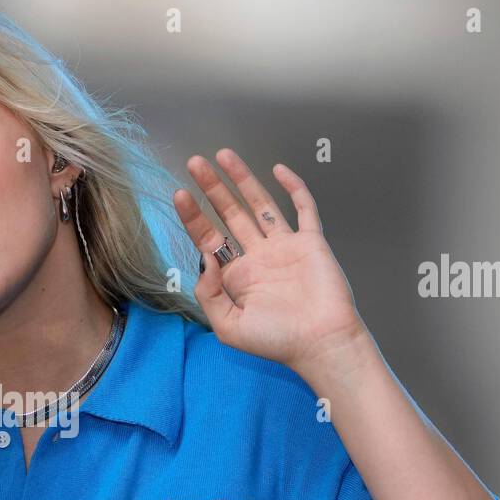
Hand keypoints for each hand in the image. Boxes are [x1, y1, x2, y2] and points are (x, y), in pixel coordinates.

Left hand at [173, 149, 371, 380]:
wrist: (320, 344)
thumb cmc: (277, 341)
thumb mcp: (228, 327)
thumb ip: (209, 294)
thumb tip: (203, 258)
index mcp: (237, 277)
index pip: (209, 238)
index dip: (193, 216)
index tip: (179, 195)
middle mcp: (258, 257)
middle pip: (230, 214)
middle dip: (212, 189)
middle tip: (195, 164)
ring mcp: (284, 247)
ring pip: (260, 204)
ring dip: (242, 180)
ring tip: (223, 156)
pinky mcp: (311, 242)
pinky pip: (303, 209)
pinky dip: (293, 187)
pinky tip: (278, 170)